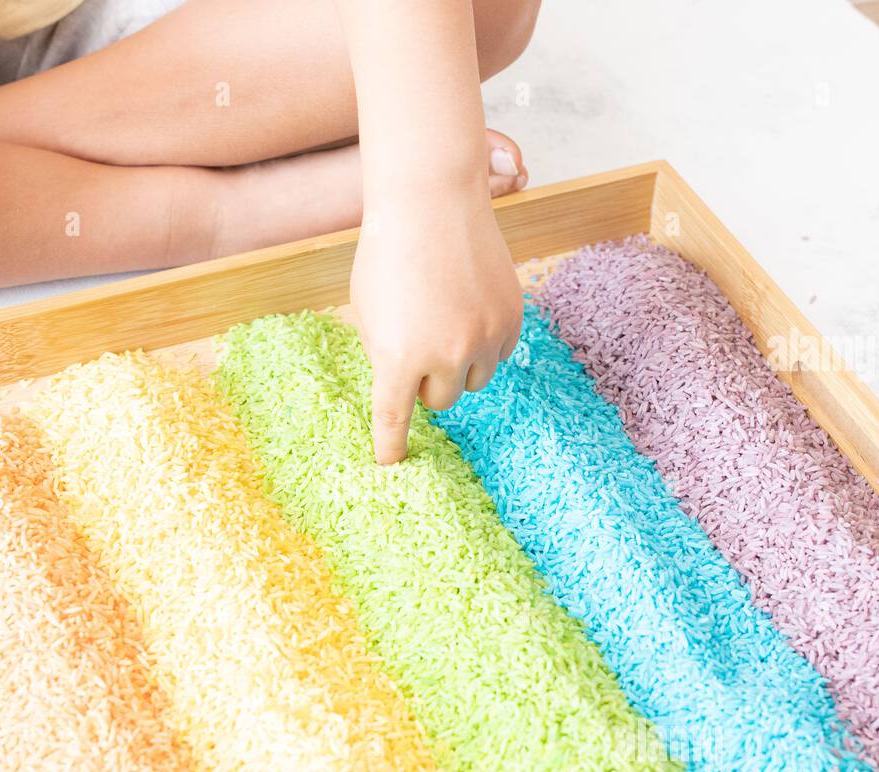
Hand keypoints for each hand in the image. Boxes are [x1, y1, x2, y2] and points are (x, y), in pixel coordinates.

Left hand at [353, 185, 522, 463]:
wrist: (431, 202)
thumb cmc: (388, 253)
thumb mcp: (367, 311)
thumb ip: (385, 353)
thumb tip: (407, 384)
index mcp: (398, 357)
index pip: (394, 419)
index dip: (391, 445)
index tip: (391, 463)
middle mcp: (445, 355)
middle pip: (440, 401)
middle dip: (428, 383)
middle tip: (419, 345)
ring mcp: (483, 338)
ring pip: (473, 379)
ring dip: (458, 363)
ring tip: (444, 319)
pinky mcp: (511, 320)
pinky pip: (499, 353)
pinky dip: (484, 342)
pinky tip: (469, 307)